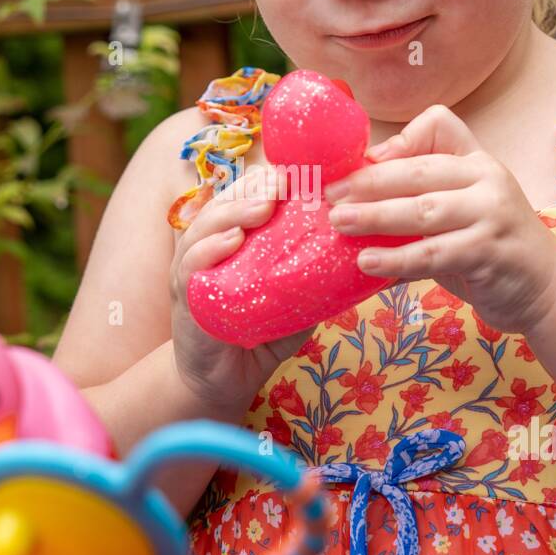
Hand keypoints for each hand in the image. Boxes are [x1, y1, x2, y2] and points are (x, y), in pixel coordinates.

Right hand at [170, 166, 319, 415]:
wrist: (225, 381)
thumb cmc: (259, 332)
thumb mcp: (295, 299)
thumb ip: (320, 277)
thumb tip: (371, 260)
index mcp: (234, 238)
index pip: (246, 196)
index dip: (267, 181)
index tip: (299, 172)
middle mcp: (209, 246)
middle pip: (225, 203)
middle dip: (254, 188)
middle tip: (284, 183)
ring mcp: (192, 269)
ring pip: (205, 227)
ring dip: (234, 212)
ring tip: (263, 206)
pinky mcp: (184, 298)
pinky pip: (190, 267)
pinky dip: (209, 250)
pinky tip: (232, 241)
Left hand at [323, 104, 555, 335]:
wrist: (547, 289)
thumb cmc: (491, 248)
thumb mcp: (462, 210)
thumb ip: (423, 197)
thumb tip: (355, 195)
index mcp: (477, 161)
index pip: (437, 128)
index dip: (396, 141)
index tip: (355, 161)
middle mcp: (487, 179)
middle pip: (418, 171)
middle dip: (368, 182)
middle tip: (329, 195)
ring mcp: (491, 214)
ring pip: (422, 210)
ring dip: (374, 217)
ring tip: (338, 223)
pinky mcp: (489, 252)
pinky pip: (432, 253)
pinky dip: (396, 258)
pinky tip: (367, 263)